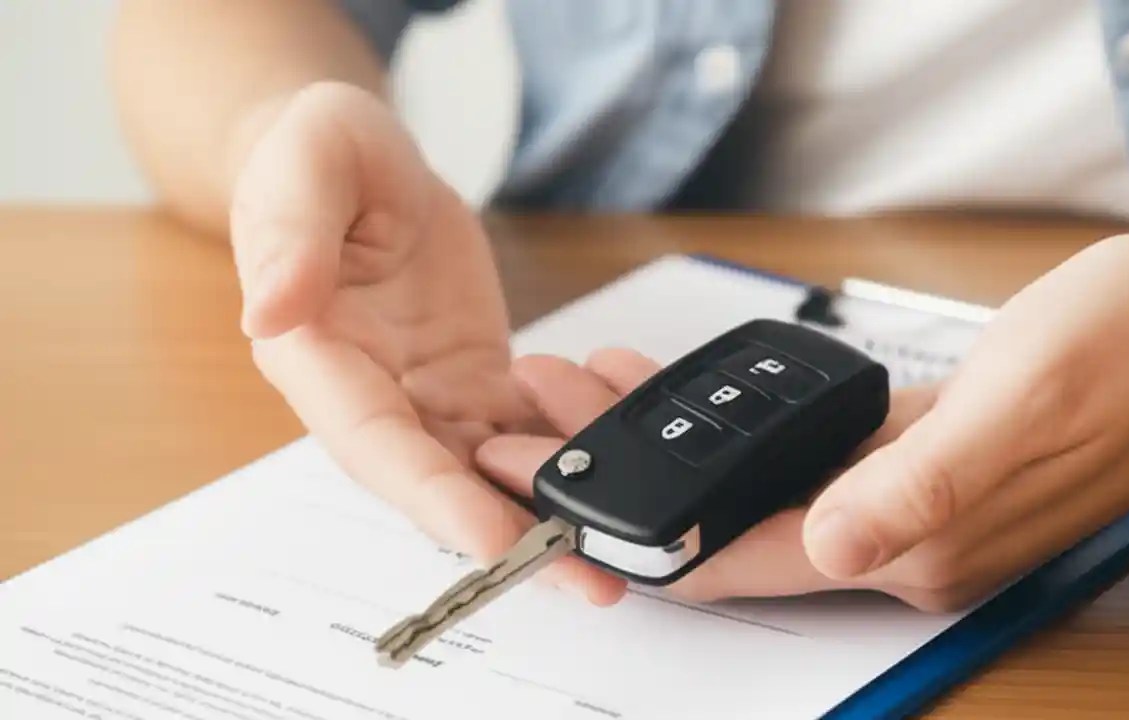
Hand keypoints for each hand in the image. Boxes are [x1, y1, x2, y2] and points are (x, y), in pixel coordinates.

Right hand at [230, 82, 625, 604]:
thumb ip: (289, 236)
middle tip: (584, 581)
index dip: (432, 496)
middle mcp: (369, 395)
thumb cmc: (318, 157)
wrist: (363, 164)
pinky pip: (521, 434)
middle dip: (508, 539)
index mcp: (315, 355)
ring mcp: (424, 397)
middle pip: (437, 484)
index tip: (492, 538)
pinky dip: (563, 462)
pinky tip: (615, 486)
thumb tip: (272, 308)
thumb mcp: (306, 164)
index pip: (374, 442)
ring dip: (545, 518)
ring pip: (485, 474)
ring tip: (614, 560)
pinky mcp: (470, 384)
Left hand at [478, 234, 1128, 609]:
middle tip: (534, 421)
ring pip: (747, 489)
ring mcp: (901, 503)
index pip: (742, 560)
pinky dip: (721, 421)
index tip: (549, 496)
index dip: (638, 538)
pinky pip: (789, 453)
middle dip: (624, 480)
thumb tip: (834, 542)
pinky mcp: (910, 460)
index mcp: (915, 542)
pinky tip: (675, 383)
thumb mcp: (1030, 402)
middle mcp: (898, 538)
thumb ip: (927, 483)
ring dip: (661, 443)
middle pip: (725, 526)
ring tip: (574, 389)